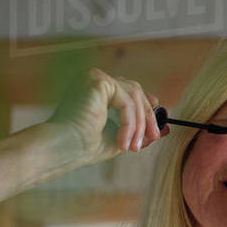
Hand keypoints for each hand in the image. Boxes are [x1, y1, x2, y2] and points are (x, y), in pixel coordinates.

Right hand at [47, 67, 165, 163]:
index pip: (127, 89)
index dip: (145, 104)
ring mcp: (94, 77)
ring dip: (138, 124)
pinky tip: (123, 142)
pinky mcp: (98, 80)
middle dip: (147, 116)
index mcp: (93, 89)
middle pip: (134, 90)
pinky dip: (130, 123)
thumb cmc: (81, 147)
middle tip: (153, 138)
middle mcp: (92, 78)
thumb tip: (165, 129)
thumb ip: (139, 130)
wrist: (61, 150)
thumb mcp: (119, 137)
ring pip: (133, 96)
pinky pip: (127, 101)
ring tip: (133, 146)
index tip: (156, 123)